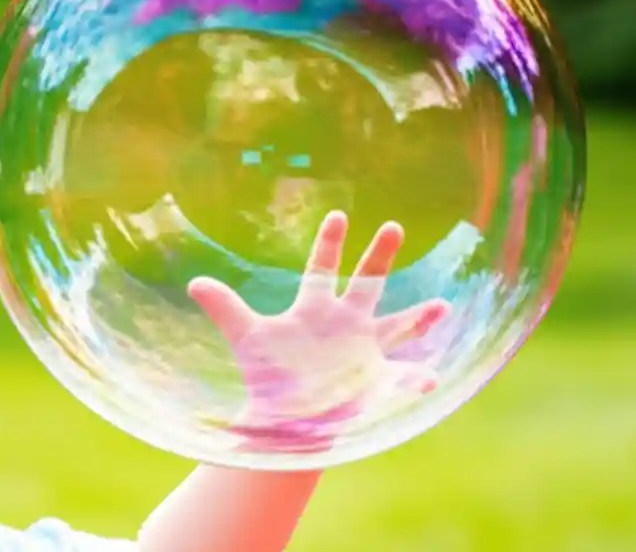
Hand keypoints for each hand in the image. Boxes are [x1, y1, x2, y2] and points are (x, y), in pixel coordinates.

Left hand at [189, 211, 449, 451]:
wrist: (285, 420)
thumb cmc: (268, 377)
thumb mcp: (248, 338)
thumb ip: (226, 309)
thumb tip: (195, 283)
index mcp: (316, 310)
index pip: (323, 270)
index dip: (330, 244)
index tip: (338, 215)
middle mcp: (345, 325)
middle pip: (366, 283)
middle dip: (379, 256)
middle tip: (393, 226)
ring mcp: (365, 352)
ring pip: (398, 329)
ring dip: (419, 319)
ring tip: (440, 306)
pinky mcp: (377, 382)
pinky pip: (403, 379)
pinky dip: (417, 380)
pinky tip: (431, 378)